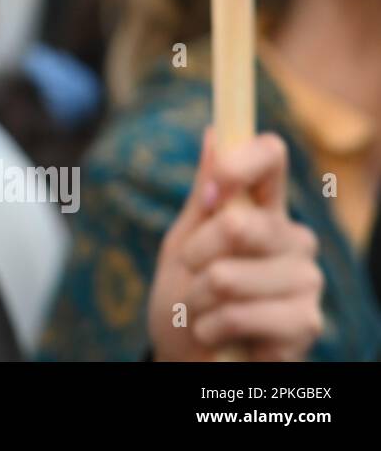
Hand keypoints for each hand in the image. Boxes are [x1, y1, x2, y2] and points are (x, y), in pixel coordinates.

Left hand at [147, 128, 323, 360]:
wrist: (188, 356)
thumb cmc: (186, 295)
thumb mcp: (183, 241)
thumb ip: (204, 194)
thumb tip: (213, 133)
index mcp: (263, 209)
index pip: (271, 157)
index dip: (241, 161)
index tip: (212, 190)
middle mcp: (293, 237)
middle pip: (238, 223)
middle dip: (195, 255)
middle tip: (192, 274)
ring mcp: (306, 280)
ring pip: (229, 275)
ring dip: (198, 300)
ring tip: (203, 311)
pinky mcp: (306, 322)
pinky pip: (240, 314)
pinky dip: (211, 327)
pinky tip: (217, 334)